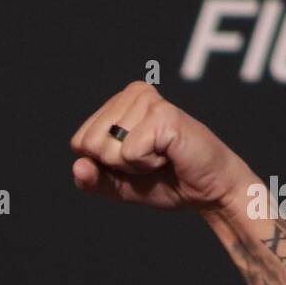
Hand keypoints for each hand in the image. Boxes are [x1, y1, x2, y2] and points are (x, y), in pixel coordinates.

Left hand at [69, 82, 252, 211]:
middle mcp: (133, 93)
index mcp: (119, 102)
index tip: (134, 161)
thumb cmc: (166, 181)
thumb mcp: (118, 185)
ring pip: (107, 148)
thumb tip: (77, 167)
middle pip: (89, 144)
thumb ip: (93, 179)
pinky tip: (169, 154)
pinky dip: (146, 164)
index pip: (79, 142)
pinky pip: (129, 152)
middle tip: (149, 160)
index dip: (103, 164)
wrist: (208, 191)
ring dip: (134, 165)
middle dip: (116, 164)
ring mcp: (149, 101)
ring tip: (161, 156)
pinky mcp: (163, 114)